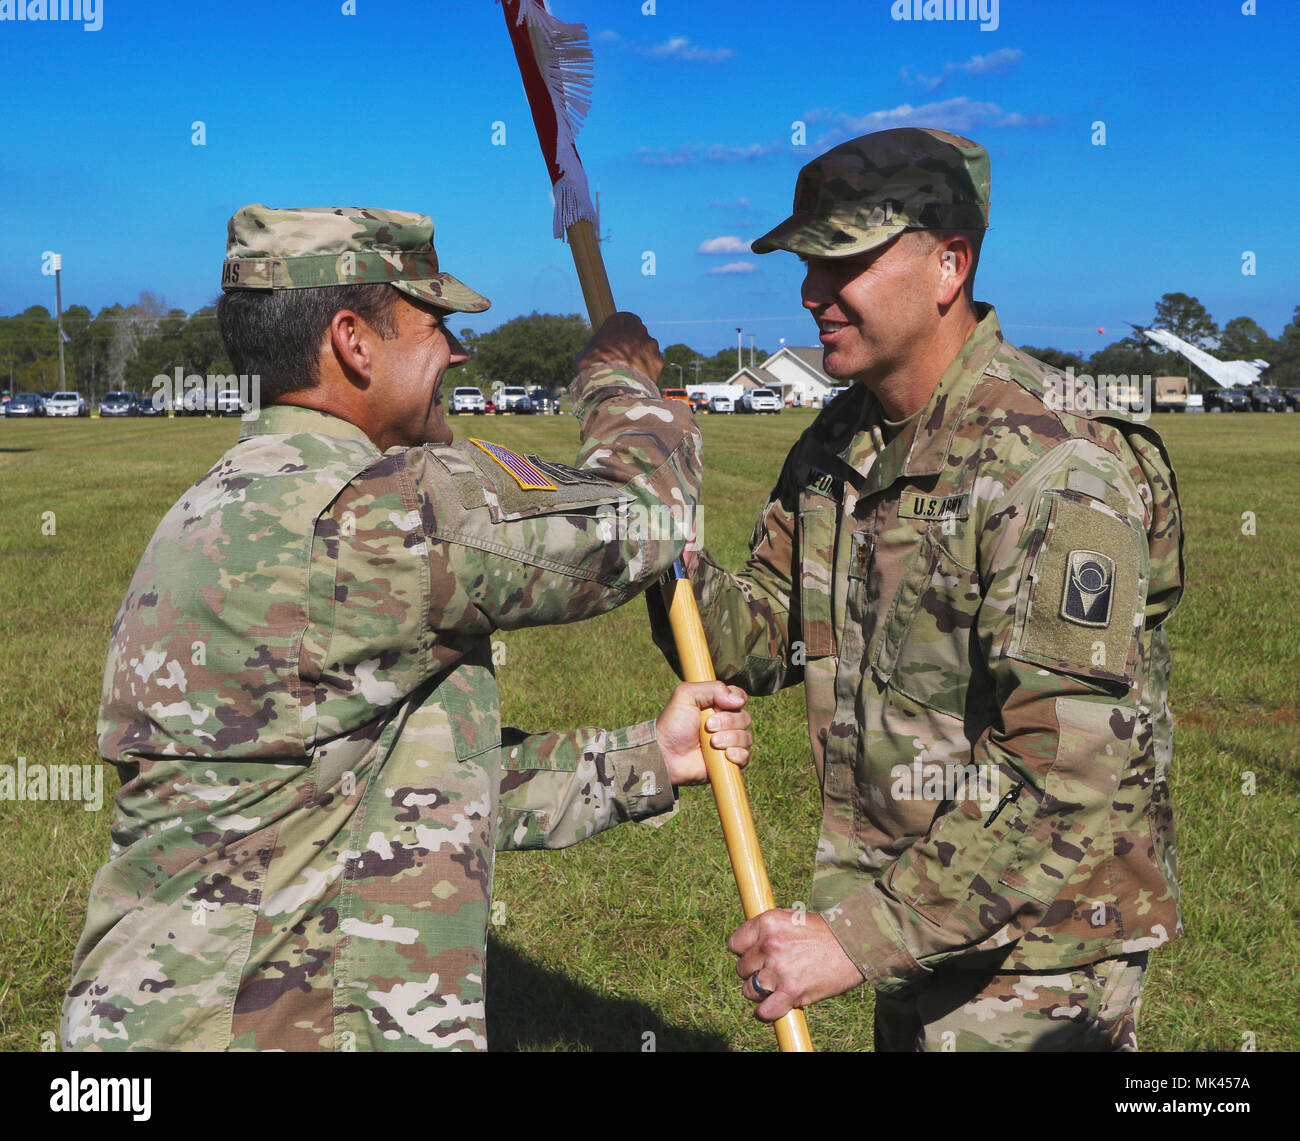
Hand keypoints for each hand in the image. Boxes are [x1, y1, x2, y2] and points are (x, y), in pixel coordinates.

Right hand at [575, 311, 663, 382]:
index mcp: (620, 320)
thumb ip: (596, 350)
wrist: (611, 384)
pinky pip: (652, 367)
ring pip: (646, 352)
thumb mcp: (586, 353)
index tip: (612, 346)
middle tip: (620, 363)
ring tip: (627, 377)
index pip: (622, 323)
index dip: (617, 336)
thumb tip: (593, 358)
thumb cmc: (593, 365)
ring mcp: (651, 345)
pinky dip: (647, 374)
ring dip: (639, 361)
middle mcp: (639, 329)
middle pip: (637, 337)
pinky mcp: (659, 361)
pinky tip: (636, 383)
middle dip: (631, 348)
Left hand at [656, 681, 750, 786]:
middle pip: (745, 718)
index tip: (721, 705)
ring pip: (746, 737)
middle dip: (728, 722)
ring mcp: (728, 743)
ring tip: (712, 742)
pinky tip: (726, 754)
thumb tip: (739, 700)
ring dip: (731, 738)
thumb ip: (712, 688)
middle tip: (708, 726)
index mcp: (717, 705)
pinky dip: (738, 754)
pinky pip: (746, 757)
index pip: (740, 697)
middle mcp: (725, 723)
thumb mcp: (686, 695)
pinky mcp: (728, 762)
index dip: (736, 700)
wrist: (665, 754)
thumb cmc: (673, 724)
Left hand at [729, 911, 865, 1020]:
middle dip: (754, 971)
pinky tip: (774, 1006)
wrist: (854, 946)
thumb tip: (749, 942)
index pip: (734, 944)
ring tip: (776, 987)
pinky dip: (766, 1012)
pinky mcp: (790, 992)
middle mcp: (769, 945)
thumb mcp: (792, 919)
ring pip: (749, 990)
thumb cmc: (824, 932)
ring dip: (760, 992)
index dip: (744, 952)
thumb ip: (769, 929)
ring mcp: (778, 970)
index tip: (755, 956)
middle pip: (741, 968)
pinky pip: (763, 1011)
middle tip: (773, 971)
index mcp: (767, 923)